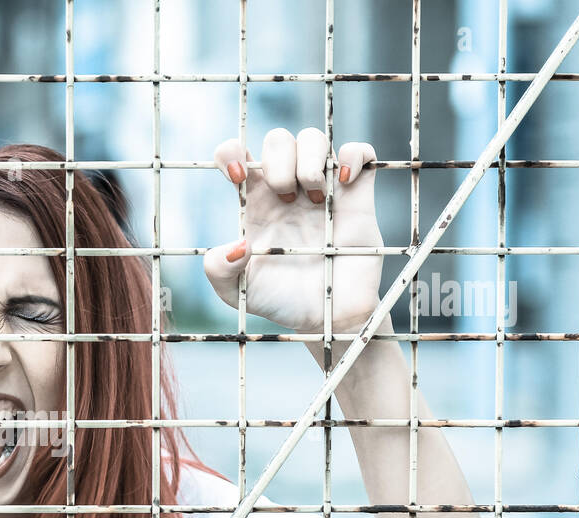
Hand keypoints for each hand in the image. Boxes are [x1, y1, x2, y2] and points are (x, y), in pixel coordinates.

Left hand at [202, 127, 383, 332]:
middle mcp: (287, 188)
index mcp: (255, 202)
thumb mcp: (237, 292)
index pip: (235, 154)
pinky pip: (359, 151)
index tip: (235, 176)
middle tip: (283, 198)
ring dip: (310, 158)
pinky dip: (352, 155)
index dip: (230, 152)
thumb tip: (236, 245)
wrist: (326, 318)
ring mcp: (323, 188)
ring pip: (314, 138)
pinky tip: (345, 181)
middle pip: (278, 139)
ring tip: (315, 196)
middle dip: (278, 159)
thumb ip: (219, 271)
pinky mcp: (357, 195)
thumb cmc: (280, 302)